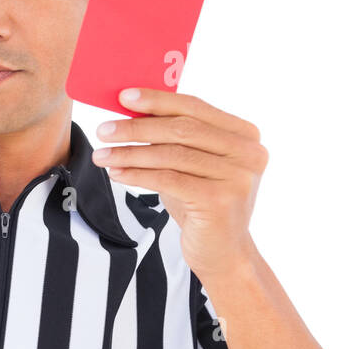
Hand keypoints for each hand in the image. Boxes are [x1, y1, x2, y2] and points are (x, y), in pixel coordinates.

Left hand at [91, 87, 267, 281]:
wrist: (223, 251)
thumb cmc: (201, 202)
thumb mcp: (192, 164)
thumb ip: (175, 136)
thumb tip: (131, 107)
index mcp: (245, 134)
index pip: (195, 107)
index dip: (158, 100)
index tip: (123, 97)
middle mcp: (248, 152)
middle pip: (182, 129)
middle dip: (137, 127)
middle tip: (103, 129)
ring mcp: (238, 176)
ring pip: (172, 155)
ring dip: (130, 153)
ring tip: (101, 155)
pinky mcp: (221, 200)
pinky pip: (169, 180)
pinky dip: (138, 174)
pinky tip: (116, 173)